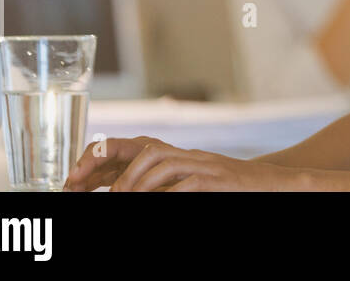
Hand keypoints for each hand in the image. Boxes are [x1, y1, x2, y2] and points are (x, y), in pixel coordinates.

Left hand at [65, 136, 303, 191]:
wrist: (273, 184)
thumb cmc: (229, 190)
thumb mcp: (192, 185)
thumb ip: (163, 186)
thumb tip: (121, 191)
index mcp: (179, 156)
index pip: (134, 147)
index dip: (103, 158)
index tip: (76, 179)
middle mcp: (189, 155)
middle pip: (144, 147)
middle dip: (113, 166)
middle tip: (92, 189)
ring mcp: (203, 165)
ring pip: (160, 160)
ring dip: (136, 181)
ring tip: (122, 198)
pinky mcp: (217, 180)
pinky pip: (186, 184)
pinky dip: (166, 195)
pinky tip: (153, 203)